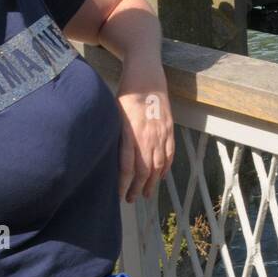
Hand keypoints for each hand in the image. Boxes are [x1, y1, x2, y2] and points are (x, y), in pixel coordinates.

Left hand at [116, 64, 173, 203]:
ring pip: (158, 165)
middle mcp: (147, 137)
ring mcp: (160, 133)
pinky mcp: (169, 129)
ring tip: (146, 193)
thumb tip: (108, 159)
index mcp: (130, 134)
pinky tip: (162, 176)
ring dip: (152, 182)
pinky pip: (169, 153)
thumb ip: (115, 137)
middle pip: (144, 170)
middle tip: (131, 199)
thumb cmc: (125, 95)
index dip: (123, 184)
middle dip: (137, 188)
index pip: (127, 167)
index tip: (119, 195)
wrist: (146, 77)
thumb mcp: (114, 116)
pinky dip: (166, 167)